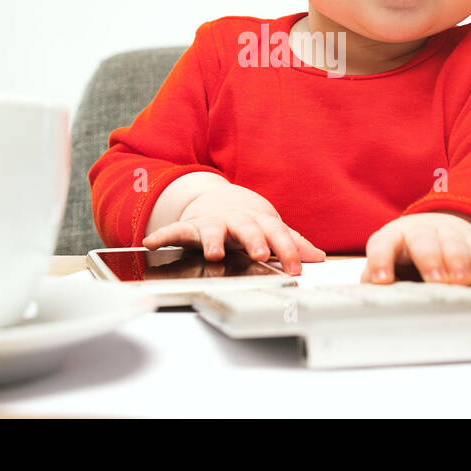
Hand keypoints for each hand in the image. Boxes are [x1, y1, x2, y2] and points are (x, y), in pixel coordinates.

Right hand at [142, 183, 325, 274]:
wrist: (218, 202)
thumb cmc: (248, 222)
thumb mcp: (271, 230)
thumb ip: (292, 243)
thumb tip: (319, 257)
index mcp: (259, 222)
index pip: (277, 234)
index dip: (287, 250)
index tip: (295, 268)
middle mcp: (236, 220)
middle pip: (247, 228)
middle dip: (253, 240)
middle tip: (260, 254)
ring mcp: (212, 222)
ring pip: (213, 229)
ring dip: (213, 240)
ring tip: (213, 253)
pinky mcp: (189, 226)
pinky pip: (174, 230)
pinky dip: (162, 235)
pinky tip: (151, 243)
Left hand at [362, 212, 470, 284]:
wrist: (435, 234)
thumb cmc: (403, 261)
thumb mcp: (388, 268)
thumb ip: (379, 284)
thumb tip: (375, 304)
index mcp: (390, 239)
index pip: (382, 245)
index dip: (381, 261)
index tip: (383, 280)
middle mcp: (417, 231)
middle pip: (422, 240)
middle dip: (430, 260)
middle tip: (436, 282)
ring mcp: (445, 231)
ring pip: (452, 241)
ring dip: (458, 262)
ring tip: (461, 282)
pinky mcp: (469, 237)